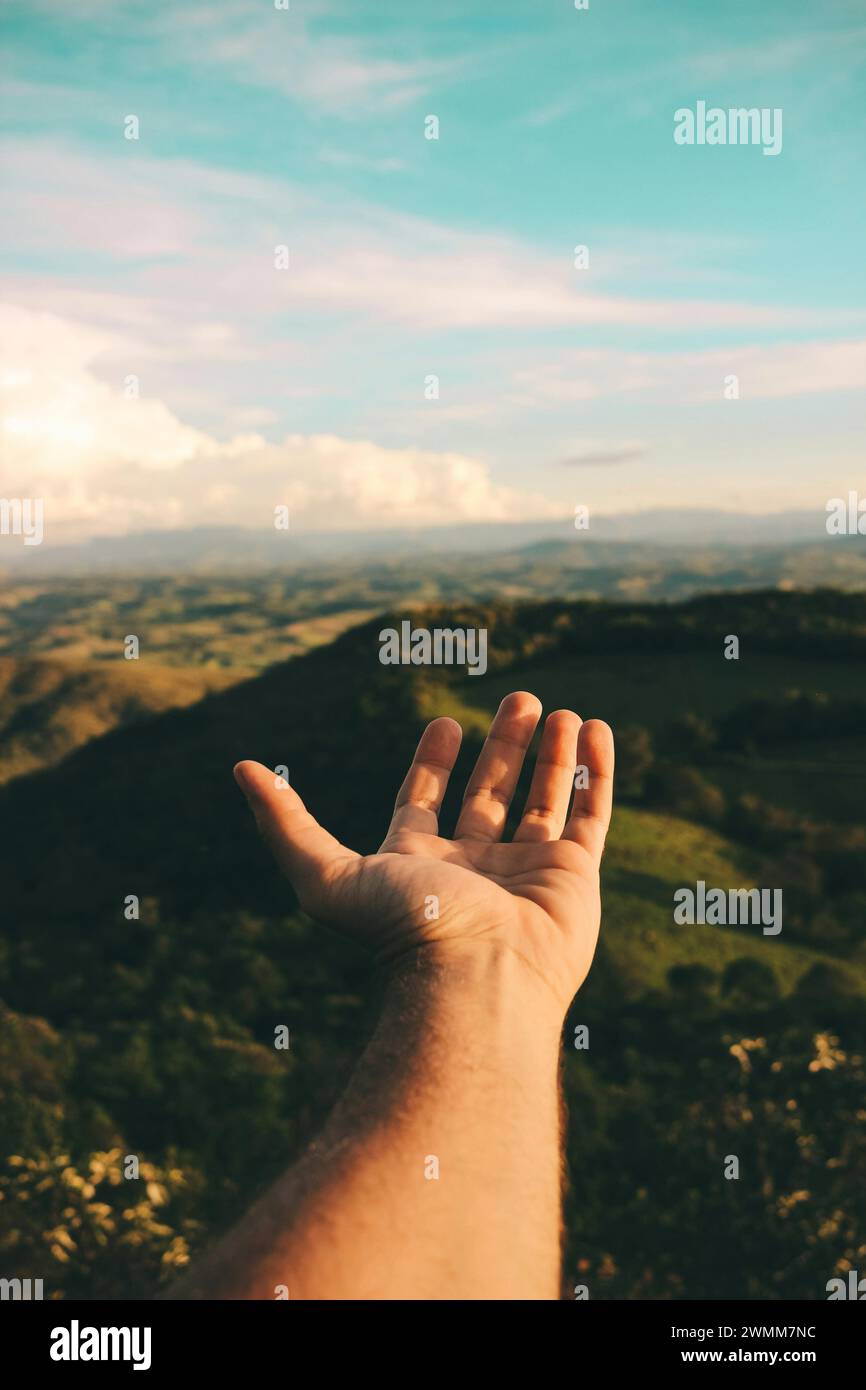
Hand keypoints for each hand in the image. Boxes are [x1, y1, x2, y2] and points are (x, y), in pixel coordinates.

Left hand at [234, 692, 613, 1013]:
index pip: (427, 804)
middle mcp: (474, 869)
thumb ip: (285, 822)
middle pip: (489, 794)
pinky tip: (595, 731)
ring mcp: (528, 872)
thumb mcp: (326, 873)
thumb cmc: (403, 930)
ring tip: (558, 708)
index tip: (445, 723)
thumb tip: (241, 769)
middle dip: (503, 746)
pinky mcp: (576, 876)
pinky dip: (594, 772)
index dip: (434, 763)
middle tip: (520, 698)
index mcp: (420, 865)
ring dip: (550, 754)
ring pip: (542, 800)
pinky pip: (590, 814)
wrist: (477, 981)